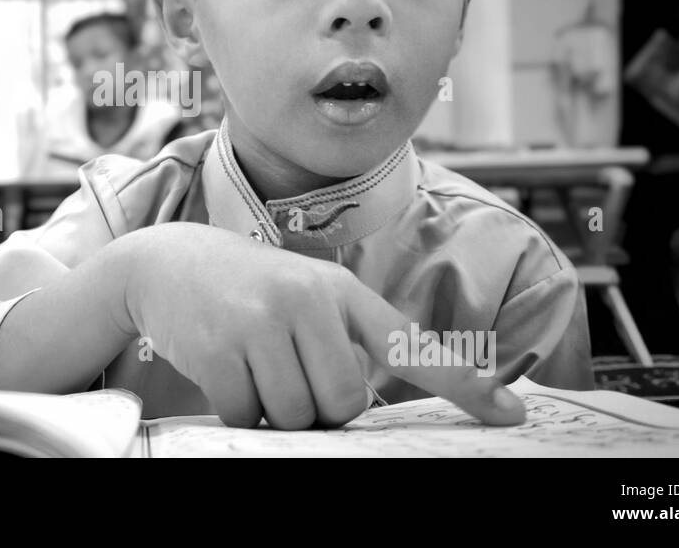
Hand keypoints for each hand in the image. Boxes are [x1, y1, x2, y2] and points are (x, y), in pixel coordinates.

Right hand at [118, 222, 524, 429]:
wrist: (167, 261)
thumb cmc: (250, 289)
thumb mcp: (307, 294)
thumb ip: (346, 339)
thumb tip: (365, 405)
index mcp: (342, 291)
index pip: (412, 344)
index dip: (464, 385)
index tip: (511, 416)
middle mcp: (308, 300)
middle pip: (345, 402)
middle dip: (320, 407)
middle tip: (291, 375)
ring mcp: (261, 321)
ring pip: (298, 414)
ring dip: (276, 410)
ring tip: (256, 367)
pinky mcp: (217, 347)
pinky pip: (248, 414)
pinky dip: (239, 409)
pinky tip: (226, 370)